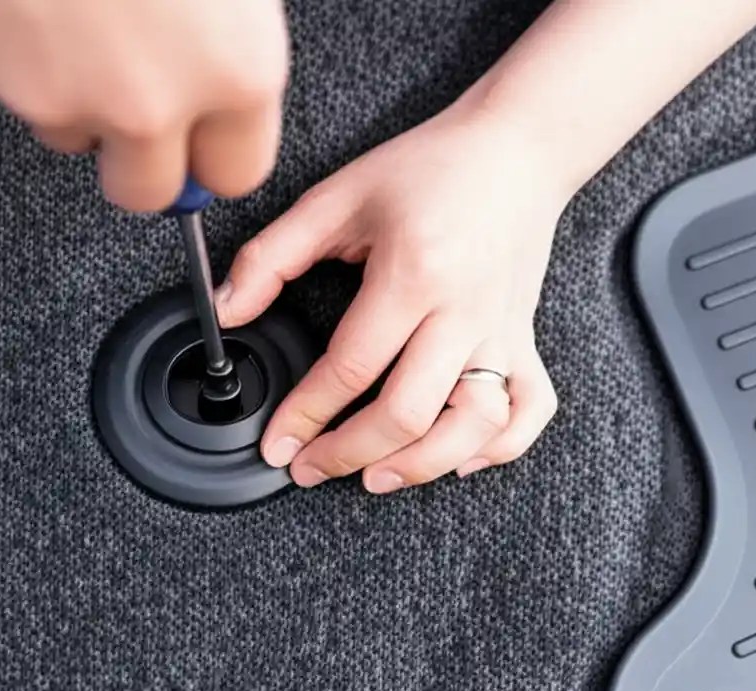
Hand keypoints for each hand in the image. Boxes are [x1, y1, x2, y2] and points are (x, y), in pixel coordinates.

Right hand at [0, 0, 288, 210]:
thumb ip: (231, 27)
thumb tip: (222, 72)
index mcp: (233, 65)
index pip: (237, 170)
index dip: (215, 150)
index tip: (202, 141)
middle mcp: (149, 101)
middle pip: (147, 190)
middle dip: (139, 155)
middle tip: (128, 96)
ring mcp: (55, 96)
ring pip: (69, 136)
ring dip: (71, 93)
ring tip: (70, 7)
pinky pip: (3, 86)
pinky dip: (9, 52)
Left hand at [215, 106, 564, 492]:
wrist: (516, 149)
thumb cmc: (428, 169)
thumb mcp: (337, 198)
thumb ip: (272, 256)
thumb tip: (226, 309)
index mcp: (414, 274)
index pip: (352, 366)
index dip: (306, 414)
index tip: (277, 443)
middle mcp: (465, 311)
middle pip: (410, 412)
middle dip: (350, 453)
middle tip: (310, 466)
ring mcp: (504, 331)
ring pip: (475, 425)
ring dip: (422, 464)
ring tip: (374, 477)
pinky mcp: (526, 339)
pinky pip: (529, 410)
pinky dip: (497, 447)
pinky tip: (457, 457)